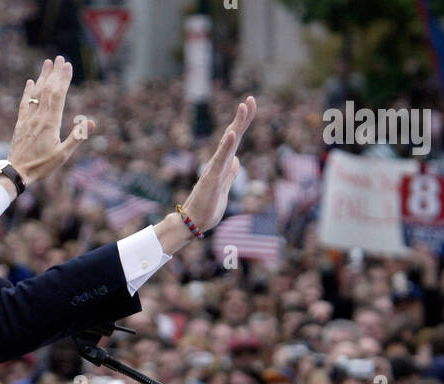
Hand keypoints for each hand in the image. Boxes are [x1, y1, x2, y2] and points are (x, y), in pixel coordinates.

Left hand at [6, 56, 89, 187]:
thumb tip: (90, 122)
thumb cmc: (42, 166)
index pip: (59, 95)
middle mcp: (39, 116)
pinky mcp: (21, 123)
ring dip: (42, 77)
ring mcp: (28, 118)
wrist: (17, 172)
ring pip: (36, 93)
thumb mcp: (62, 155)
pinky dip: (28, 91)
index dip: (64, 79)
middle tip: (60, 58)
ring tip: (47, 63)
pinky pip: (25, 103)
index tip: (68, 65)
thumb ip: (76, 138)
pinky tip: (30, 82)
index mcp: (51, 123)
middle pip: (48, 89)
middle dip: (54, 73)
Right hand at [181, 96, 256, 235]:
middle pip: (233, 135)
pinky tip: (232, 133)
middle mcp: (218, 162)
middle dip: (242, 117)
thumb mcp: (224, 189)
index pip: (235, 139)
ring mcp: (214, 169)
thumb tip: (236, 161)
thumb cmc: (207, 208)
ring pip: (227, 143)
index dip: (243, 122)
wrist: (193, 223)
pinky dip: (226, 146)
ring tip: (243, 107)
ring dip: (236, 124)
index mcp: (223, 164)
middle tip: (250, 99)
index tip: (250, 104)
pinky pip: (220, 159)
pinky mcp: (211, 178)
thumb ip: (230, 174)